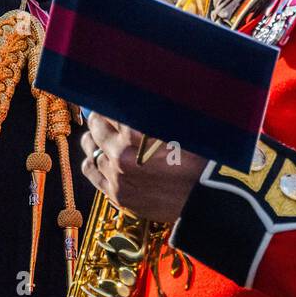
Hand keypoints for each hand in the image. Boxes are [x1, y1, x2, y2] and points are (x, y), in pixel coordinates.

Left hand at [80, 113, 206, 222]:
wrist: (204, 198)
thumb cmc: (197, 159)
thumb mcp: (175, 127)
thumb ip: (149, 114)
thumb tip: (134, 98)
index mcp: (136, 134)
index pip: (110, 109)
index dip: (111, 103)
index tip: (113, 101)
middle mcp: (121, 155)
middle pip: (97, 127)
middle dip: (100, 118)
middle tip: (105, 115)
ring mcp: (117, 177)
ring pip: (91, 149)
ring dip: (94, 139)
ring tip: (100, 135)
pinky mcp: (118, 194)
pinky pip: (91, 172)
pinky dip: (92, 161)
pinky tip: (98, 156)